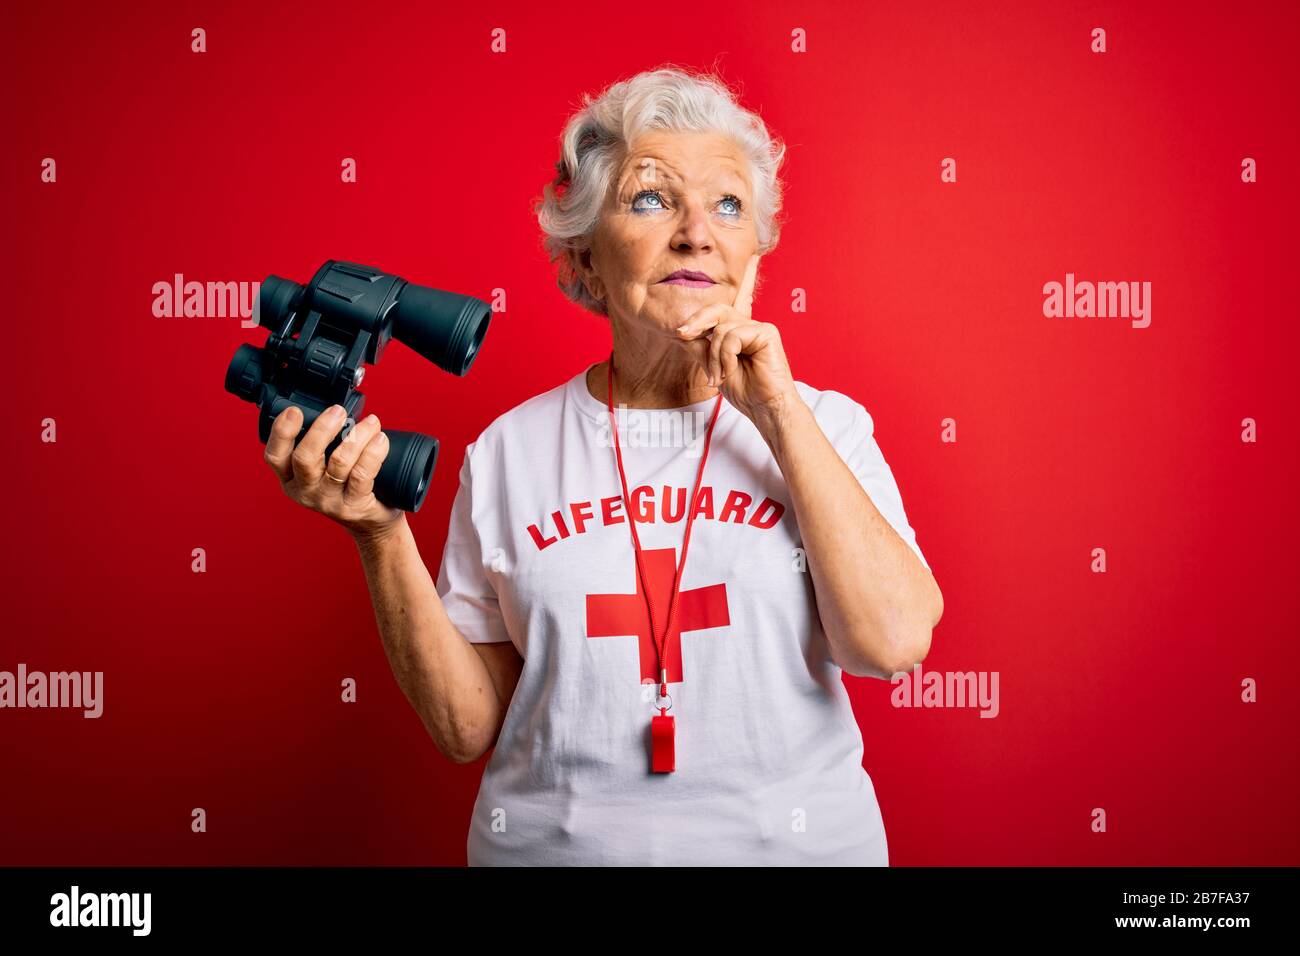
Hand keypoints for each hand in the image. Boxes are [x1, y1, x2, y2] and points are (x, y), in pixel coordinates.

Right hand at [264, 404, 403, 540]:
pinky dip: (373, 453)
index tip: (294, 410)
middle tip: (339, 411)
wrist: (371, 522)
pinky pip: (362, 475)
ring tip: (371, 422)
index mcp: (291, 478)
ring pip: (338, 463)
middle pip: (305, 457)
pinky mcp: (353, 506)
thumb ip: (321, 443)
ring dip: (357, 437)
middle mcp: (305, 491)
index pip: (274, 456)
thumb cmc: (347, 485)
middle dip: (323, 429)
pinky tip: (380, 439)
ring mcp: (329, 501)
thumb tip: (334, 406)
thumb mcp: (323, 468)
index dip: (281, 432)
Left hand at [673, 253, 800, 429]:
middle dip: (695, 322)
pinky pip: (732, 335)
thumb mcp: (712, 365)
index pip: (737, 297)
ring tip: (717, 375)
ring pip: (720, 328)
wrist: (764, 408)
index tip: (753, 255)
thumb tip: (682, 331)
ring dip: (712, 356)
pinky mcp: (766, 332)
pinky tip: (730, 371)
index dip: (746, 274)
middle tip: (681, 334)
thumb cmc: (743, 389)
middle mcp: (748, 323)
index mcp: (737, 329)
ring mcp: (758, 326)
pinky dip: (725, 356)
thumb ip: (700, 345)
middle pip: (715, 309)